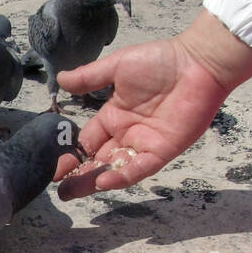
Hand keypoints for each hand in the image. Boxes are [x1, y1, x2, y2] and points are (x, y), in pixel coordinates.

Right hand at [53, 10, 251, 199]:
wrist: (197, 63)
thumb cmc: (159, 61)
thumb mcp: (117, 67)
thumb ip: (89, 77)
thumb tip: (60, 81)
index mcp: (114, 116)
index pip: (88, 141)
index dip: (71, 154)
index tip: (54, 167)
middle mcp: (127, 134)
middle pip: (98, 161)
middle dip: (79, 175)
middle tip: (59, 189)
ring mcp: (144, 144)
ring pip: (115, 169)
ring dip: (94, 181)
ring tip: (72, 191)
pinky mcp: (163, 150)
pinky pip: (139, 168)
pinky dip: (122, 176)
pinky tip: (103, 181)